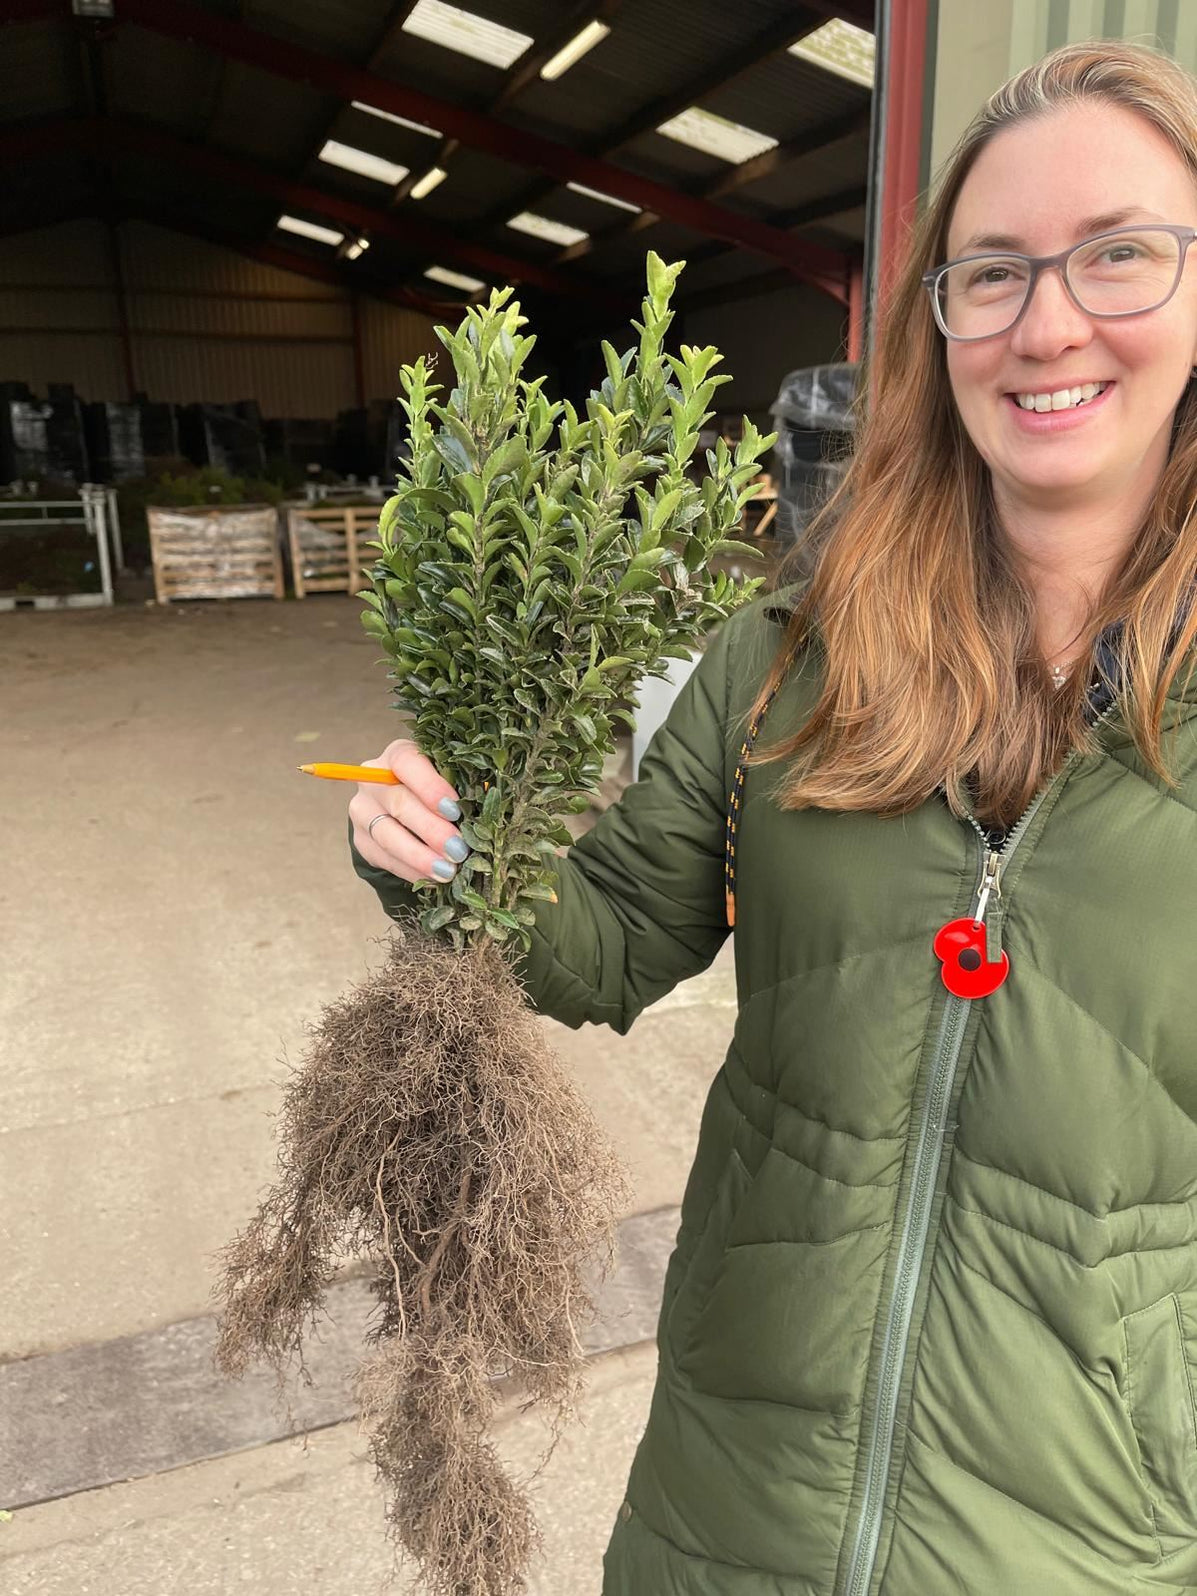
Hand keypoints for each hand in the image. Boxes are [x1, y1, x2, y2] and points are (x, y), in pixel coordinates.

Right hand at [350, 738, 470, 884]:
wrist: (407, 807)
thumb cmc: (440, 786)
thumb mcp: (451, 778)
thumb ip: (463, 786)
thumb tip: (488, 806)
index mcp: (398, 755)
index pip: (406, 763)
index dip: (430, 786)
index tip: (455, 810)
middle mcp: (373, 779)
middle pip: (398, 803)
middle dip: (431, 830)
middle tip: (458, 850)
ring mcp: (364, 811)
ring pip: (387, 835)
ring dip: (419, 856)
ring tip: (447, 871)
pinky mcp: (363, 840)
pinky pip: (384, 858)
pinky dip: (410, 871)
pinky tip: (432, 878)